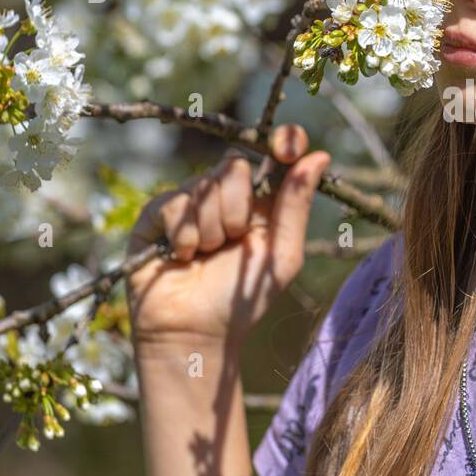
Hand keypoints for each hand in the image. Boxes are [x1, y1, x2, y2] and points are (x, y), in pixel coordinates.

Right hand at [126, 124, 330, 349]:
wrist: (195, 333)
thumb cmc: (242, 299)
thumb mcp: (281, 256)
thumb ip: (297, 206)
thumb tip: (319, 156)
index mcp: (261, 201)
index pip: (273, 154)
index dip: (281, 142)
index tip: (286, 148)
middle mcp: (225, 195)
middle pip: (235, 166)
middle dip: (238, 208)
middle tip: (232, 241)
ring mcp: (189, 202)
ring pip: (204, 185)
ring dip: (211, 229)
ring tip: (206, 256)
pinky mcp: (156, 214)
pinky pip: (174, 202)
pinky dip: (185, 234)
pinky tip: (183, 256)